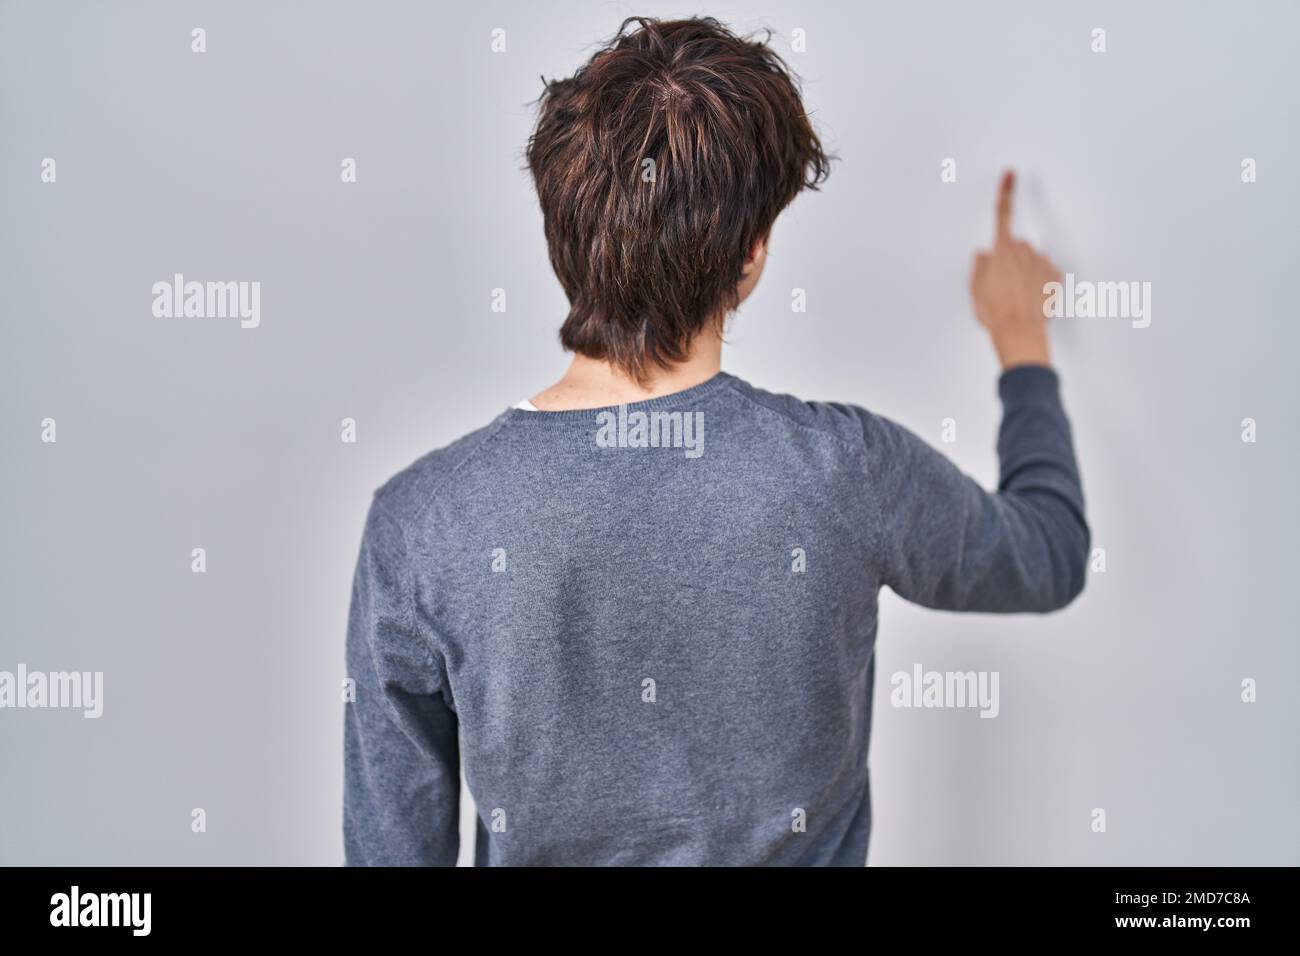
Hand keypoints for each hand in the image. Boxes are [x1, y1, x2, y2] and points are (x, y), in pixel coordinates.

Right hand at [969, 170, 1059, 370]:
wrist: (1019, 332)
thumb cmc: (994, 311)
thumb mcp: (974, 288)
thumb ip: (979, 266)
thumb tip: (984, 256)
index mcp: (1002, 250)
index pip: (1002, 214)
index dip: (1005, 192)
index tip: (1010, 173)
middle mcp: (1024, 251)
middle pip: (1016, 246)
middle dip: (1010, 259)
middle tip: (1001, 285)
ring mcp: (1042, 263)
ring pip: (1031, 261)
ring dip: (1024, 273)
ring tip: (1016, 297)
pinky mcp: (1054, 277)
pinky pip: (1044, 274)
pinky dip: (1038, 283)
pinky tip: (1029, 299)